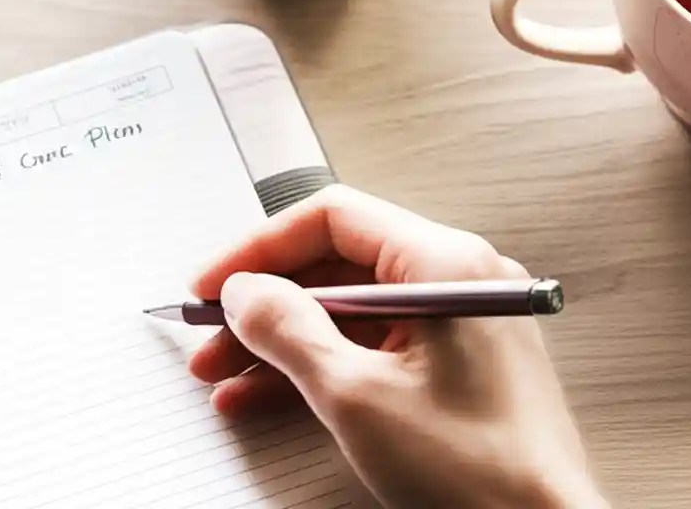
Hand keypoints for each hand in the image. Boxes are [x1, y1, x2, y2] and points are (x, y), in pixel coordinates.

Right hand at [188, 185, 608, 508]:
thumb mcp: (357, 396)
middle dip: (264, 304)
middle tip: (210, 333)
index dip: (260, 249)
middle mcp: (456, 281)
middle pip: (335, 265)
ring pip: (345, 311)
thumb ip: (289, 331)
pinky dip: (316, 367)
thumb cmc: (479, 472)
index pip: (332, 219)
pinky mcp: (452, 366)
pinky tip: (262, 395)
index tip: (214, 284)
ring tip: (222, 375)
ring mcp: (457, 324)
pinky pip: (369, 347)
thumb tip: (246, 292)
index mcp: (444, 265)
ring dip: (280, 341)